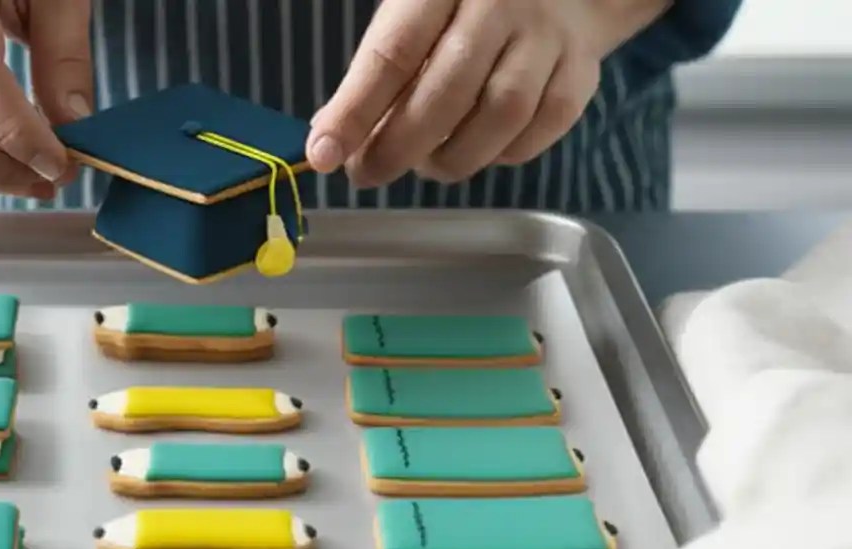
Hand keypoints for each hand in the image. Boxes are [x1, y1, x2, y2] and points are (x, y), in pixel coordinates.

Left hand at [307, 0, 670, 186]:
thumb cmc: (463, 6)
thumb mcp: (411, 15)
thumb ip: (376, 71)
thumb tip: (331, 137)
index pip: (393, 54)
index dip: (355, 111)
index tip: (323, 154)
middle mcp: (500, 2)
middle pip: (447, 92)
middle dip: (398, 147)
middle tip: (367, 174)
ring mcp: (548, 36)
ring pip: (501, 116)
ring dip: (453, 157)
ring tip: (425, 164)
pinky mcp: (582, 69)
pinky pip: (541, 129)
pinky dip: (503, 155)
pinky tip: (478, 151)